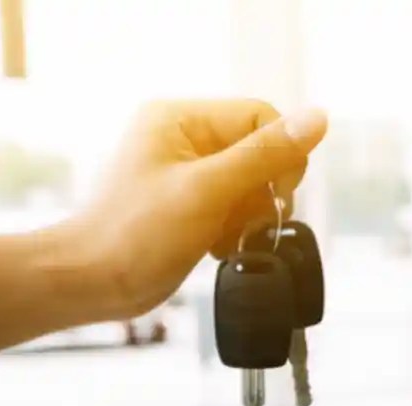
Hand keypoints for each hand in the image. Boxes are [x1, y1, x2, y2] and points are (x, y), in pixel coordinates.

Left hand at [63, 99, 328, 320]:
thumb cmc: (135, 233)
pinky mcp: (193, 204)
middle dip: (261, 194)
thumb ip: (265, 154)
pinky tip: (216, 246)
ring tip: (222, 237)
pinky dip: (237, 230)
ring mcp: (190, 173)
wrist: (93, 283)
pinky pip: (240, 208)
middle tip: (238, 220)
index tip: (273, 195)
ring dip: (249, 217)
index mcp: (181, 118)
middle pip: (263, 153)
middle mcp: (186, 138)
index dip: (279, 156)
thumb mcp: (208, 190)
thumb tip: (318, 117)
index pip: (262, 117)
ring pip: (256, 186)